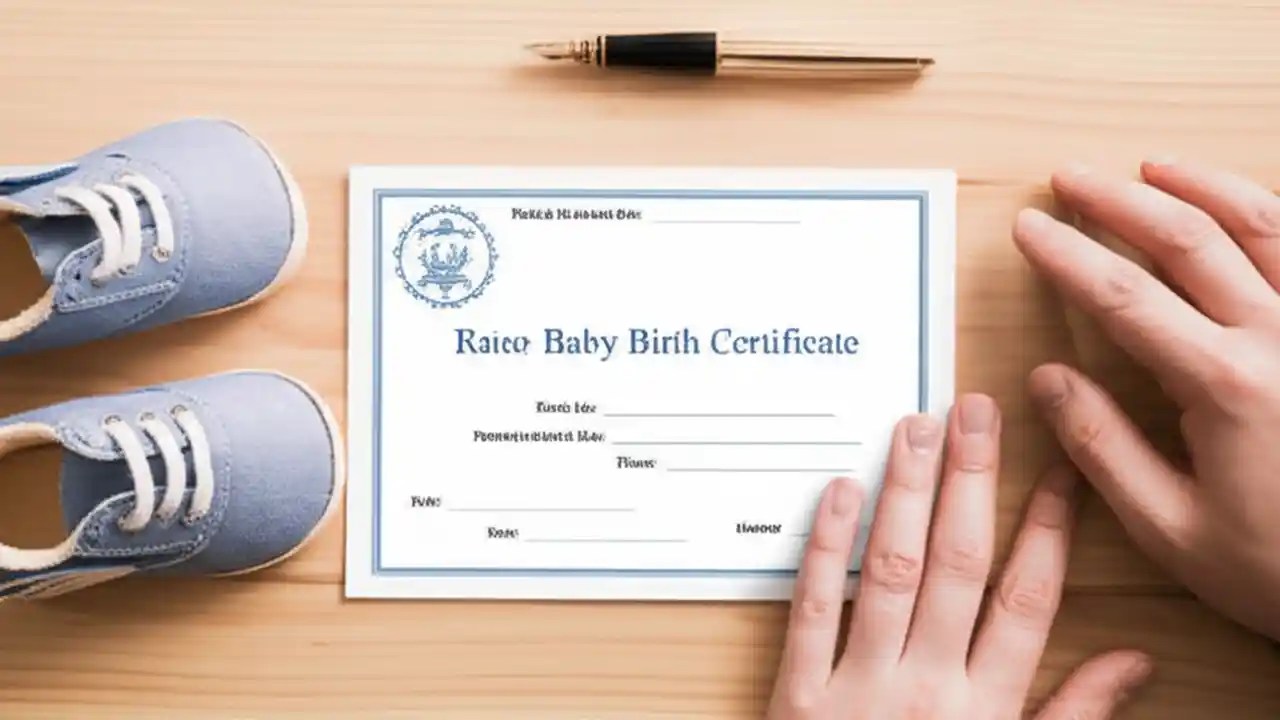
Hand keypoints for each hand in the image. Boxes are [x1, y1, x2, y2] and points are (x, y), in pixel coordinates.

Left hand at [767, 396, 1150, 719]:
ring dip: (904, 494)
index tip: (1058, 468)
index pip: (1028, 599)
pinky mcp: (799, 696)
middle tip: (975, 412)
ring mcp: (860, 690)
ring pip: (890, 572)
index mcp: (987, 708)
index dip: (1048, 528)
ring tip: (916, 428)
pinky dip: (824, 548)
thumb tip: (1132, 660)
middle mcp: (928, 689)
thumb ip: (1071, 714)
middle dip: (971, 482)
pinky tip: (839, 490)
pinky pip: (811, 609)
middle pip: (959, 566)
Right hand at [1013, 160, 1279, 640]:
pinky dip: (1273, 214)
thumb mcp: (1171, 527)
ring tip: (1152, 168)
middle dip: (1119, 200)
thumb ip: (1103, 447)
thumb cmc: (1278, 568)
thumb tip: (1046, 380)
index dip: (1067, 254)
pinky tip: (1246, 205)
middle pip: (1188, 240)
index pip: (1124, 297)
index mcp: (1227, 386)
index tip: (1029, 227)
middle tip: (1070, 179)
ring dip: (1201, 186)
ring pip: (1262, 225)